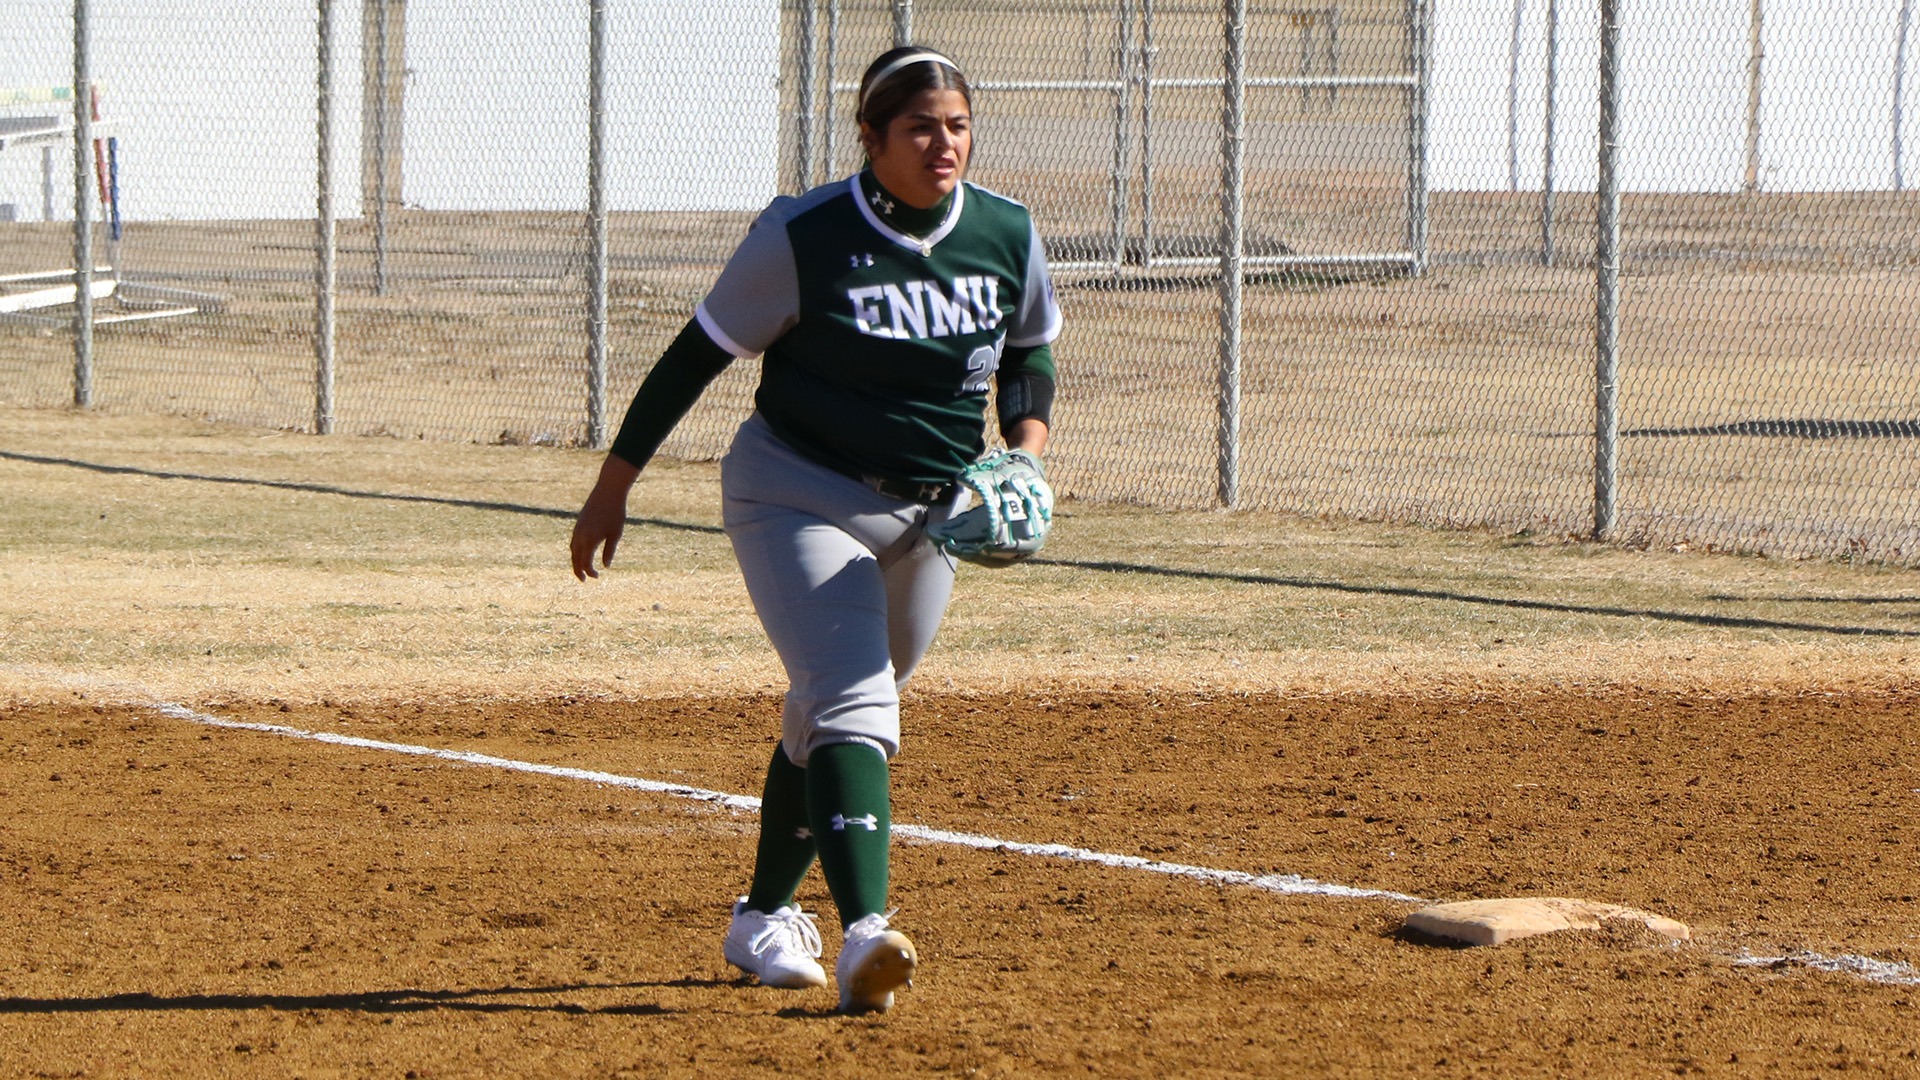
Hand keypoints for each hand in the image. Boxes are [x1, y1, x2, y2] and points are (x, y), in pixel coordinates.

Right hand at [570, 455, 639, 579]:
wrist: (608, 491)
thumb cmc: (615, 513)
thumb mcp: (615, 534)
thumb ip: (609, 551)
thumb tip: (606, 566)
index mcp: (589, 540)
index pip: (585, 562)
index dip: (590, 572)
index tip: (597, 577)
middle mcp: (580, 535)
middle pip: (575, 558)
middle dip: (579, 570)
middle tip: (583, 580)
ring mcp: (577, 528)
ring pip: (572, 549)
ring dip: (575, 561)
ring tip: (581, 569)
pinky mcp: (579, 523)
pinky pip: (573, 541)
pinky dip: (575, 550)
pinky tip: (581, 553)